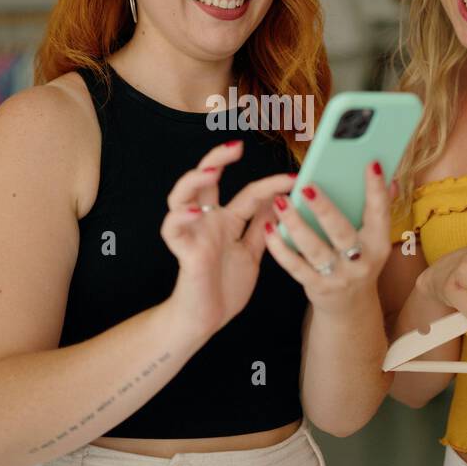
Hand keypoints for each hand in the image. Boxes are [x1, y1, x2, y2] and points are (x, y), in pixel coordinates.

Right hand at [161, 140, 296, 337]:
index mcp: (227, 221)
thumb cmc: (225, 287)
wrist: (206, 320)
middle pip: (205, 180)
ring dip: (194, 180)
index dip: (270, 184)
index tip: (294, 177)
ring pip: (181, 196)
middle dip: (218, 158)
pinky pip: (172, 229)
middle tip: (236, 146)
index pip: (248, 193)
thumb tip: (279, 202)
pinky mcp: (183, 251)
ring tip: (211, 171)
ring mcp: (193, 234)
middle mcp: (208, 221)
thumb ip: (261, 228)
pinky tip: (194, 212)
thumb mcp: (252, 253)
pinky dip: (181, 218)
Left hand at [262, 160, 390, 315]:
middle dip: (324, 208)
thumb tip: (391, 180)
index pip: (380, 212)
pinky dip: (280, 248)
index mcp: (378, 242)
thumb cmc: (359, 261)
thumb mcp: (374, 240)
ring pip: (314, 248)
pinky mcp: (318, 287)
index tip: (370, 165)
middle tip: (306, 186)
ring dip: (295, 224)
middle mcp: (361, 260)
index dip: (377, 189)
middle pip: (341, 231)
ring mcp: (339, 276)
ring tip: (280, 202)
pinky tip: (269, 229)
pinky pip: (295, 266)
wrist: (350, 307)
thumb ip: (379, 210)